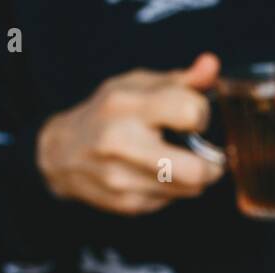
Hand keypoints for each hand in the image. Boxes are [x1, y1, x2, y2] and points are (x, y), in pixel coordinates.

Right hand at [37, 53, 223, 214]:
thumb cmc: (107, 113)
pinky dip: (174, 190)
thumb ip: (180, 80)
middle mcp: (121, 143)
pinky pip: (172, 201)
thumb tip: (211, 66)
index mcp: (127, 105)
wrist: (62, 152)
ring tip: (179, 161)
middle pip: (196, 170)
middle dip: (212, 165)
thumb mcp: (136, 85)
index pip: (189, 111)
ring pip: (190, 190)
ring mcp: (122, 178)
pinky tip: (158, 175)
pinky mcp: (127, 203)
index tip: (194, 118)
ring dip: (196, 179)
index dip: (202, 115)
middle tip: (207, 157)